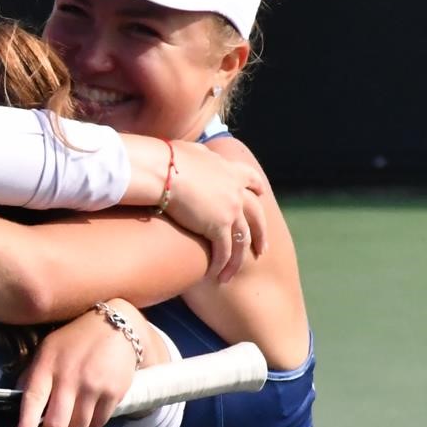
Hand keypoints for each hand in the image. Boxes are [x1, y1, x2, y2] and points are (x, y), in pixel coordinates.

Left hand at [13, 302, 144, 426]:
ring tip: (71, 423)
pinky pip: (98, 424)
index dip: (27, 425)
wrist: (117, 326)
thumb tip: (17, 404)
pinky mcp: (114, 393)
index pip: (34, 399)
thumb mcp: (48, 350)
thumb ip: (33, 376)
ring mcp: (93, 386)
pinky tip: (89, 414)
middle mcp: (70, 377)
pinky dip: (90, 426)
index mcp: (48, 365)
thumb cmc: (75, 340)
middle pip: (58, 424)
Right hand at [163, 144, 268, 283]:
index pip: (251, 180)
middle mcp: (236, 192)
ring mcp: (230, 211)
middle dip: (261, 233)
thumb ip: (202, 157)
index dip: (257, 189)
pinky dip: (222, 265)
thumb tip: (196, 155)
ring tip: (232, 274)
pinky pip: (224, 251)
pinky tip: (217, 275)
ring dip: (237, 260)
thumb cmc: (171, 158)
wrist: (165, 170)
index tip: (262, 195)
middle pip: (256, 216)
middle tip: (262, 248)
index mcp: (231, 171)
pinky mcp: (218, 227)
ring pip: (241, 240)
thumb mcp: (194, 151)